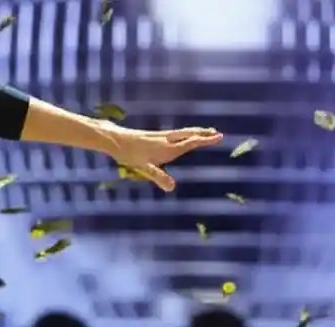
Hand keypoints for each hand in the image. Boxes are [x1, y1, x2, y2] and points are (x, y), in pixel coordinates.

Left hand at [105, 125, 223, 191]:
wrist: (115, 139)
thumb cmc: (129, 154)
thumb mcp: (144, 168)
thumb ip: (159, 177)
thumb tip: (172, 188)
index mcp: (167, 148)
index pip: (190, 142)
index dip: (205, 140)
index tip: (219, 136)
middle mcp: (166, 140)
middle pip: (189, 134)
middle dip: (203, 134)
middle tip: (217, 133)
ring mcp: (160, 136)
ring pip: (182, 132)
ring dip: (195, 132)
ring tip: (205, 131)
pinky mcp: (154, 135)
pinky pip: (175, 133)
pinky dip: (184, 133)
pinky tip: (181, 136)